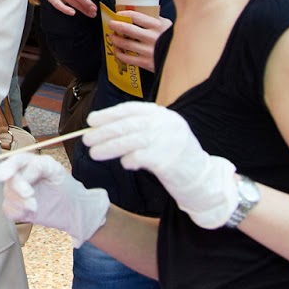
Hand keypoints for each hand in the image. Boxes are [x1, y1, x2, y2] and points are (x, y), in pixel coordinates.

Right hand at [0, 152, 109, 246]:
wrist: (73, 209)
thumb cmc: (67, 187)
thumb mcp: (57, 171)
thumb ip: (41, 165)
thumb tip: (28, 168)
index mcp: (31, 163)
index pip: (16, 161)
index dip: (7, 167)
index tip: (4, 175)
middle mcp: (22, 176)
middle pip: (10, 179)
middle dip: (17, 188)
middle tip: (29, 195)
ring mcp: (18, 192)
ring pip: (8, 195)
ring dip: (19, 202)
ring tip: (34, 206)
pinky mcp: (19, 208)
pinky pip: (8, 209)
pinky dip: (16, 212)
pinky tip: (27, 213)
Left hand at [83, 103, 240, 229]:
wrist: (202, 179)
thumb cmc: (175, 158)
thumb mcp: (161, 137)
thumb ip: (139, 131)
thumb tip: (104, 130)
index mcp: (164, 115)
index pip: (132, 110)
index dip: (109, 114)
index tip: (92, 120)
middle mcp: (167, 124)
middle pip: (128, 125)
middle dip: (104, 132)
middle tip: (86, 139)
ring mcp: (169, 141)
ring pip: (131, 140)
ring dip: (109, 147)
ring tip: (94, 153)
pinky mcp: (169, 160)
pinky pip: (141, 158)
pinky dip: (129, 161)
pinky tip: (125, 164)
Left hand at [106, 11, 171, 71]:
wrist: (182, 59)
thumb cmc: (174, 39)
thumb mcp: (167, 26)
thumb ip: (155, 20)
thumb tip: (140, 15)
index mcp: (157, 26)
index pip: (136, 17)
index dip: (124, 14)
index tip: (118, 14)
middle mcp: (152, 37)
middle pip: (128, 29)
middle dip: (116, 25)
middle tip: (111, 24)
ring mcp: (148, 51)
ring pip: (126, 44)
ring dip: (116, 39)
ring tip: (112, 37)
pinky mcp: (146, 63)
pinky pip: (128, 58)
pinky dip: (120, 54)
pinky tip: (117, 51)